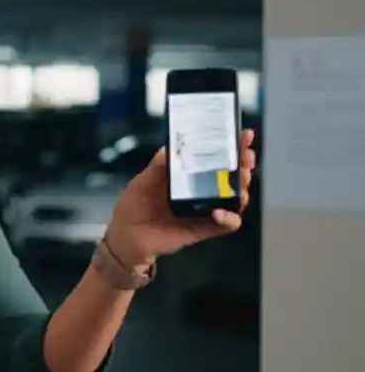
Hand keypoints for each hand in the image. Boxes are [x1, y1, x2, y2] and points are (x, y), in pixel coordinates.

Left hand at [106, 129, 257, 267]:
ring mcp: (205, 210)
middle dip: (244, 164)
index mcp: (189, 176)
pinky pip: (226, 225)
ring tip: (241, 180)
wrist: (126, 235)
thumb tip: (171, 147)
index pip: (216, 159)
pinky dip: (229, 218)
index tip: (244, 135)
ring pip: (237, 199)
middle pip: (233, 176)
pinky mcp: (204, 229)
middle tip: (246, 157)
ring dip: (243, 188)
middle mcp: (202, 192)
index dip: (232, 147)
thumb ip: (159, 166)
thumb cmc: (133, 206)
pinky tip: (219, 212)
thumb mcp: (143, 181)